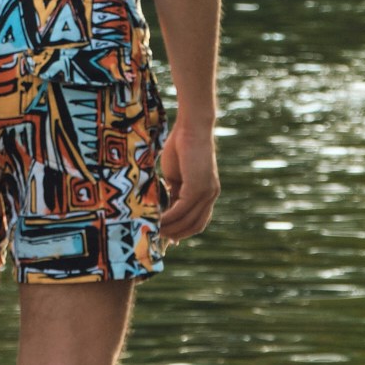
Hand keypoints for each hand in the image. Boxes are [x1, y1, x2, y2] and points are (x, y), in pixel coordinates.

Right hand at [159, 125, 217, 241]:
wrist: (191, 127)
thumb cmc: (181, 145)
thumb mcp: (176, 175)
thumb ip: (174, 191)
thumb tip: (165, 208)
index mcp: (208, 192)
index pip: (199, 220)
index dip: (184, 231)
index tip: (169, 237)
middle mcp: (210, 195)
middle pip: (195, 226)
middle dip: (176, 234)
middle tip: (158, 236)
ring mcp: (206, 192)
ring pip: (188, 220)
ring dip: (170, 228)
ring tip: (154, 229)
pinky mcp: (198, 187)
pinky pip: (182, 209)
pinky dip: (169, 217)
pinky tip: (157, 219)